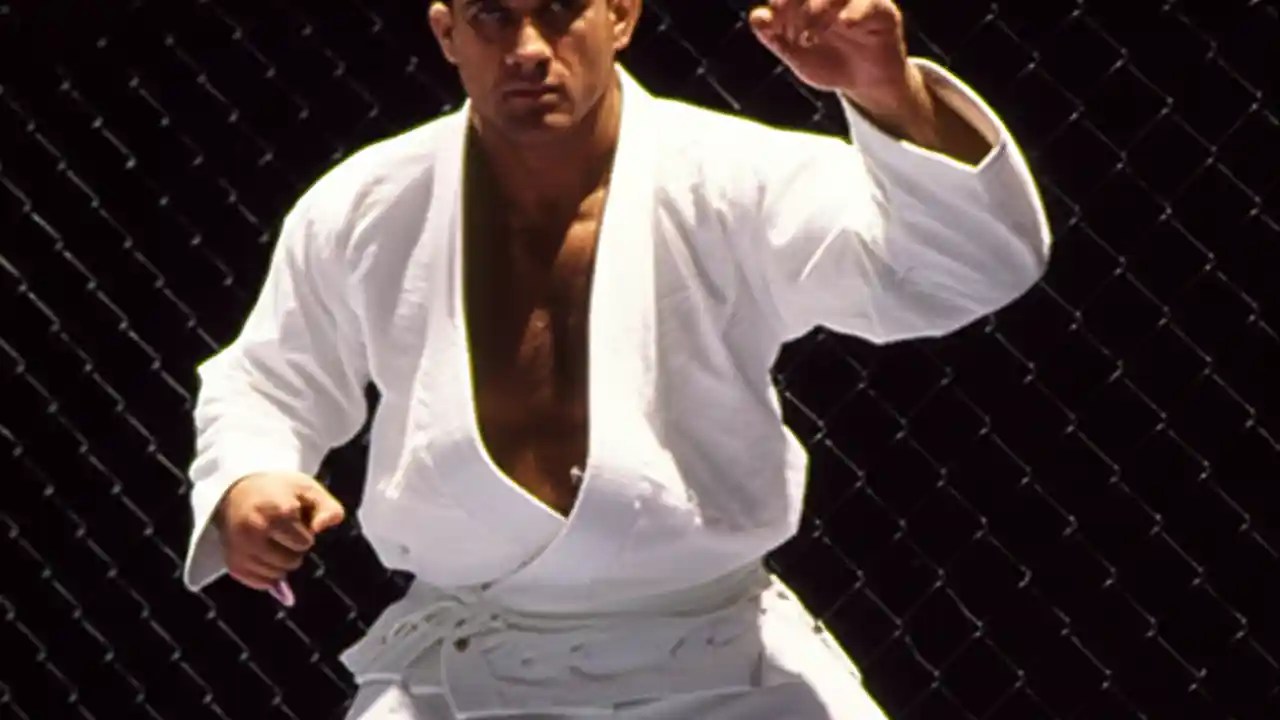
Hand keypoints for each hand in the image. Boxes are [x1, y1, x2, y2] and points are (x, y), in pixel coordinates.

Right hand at [213, 472, 345, 592]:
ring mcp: (240, 549)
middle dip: (294, 551)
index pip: (304, 543)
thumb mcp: (308, 490)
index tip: (296, 523)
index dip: (305, 534)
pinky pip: (262, 583)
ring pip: (277, 575)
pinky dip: (268, 574)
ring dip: (281, 563)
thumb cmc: (279, 492)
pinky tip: (264, 555)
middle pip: (291, 561)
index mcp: (276, 511)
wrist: (237, 493)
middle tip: (285, 534)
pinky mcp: (233, 565)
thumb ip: (328, 508)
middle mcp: (254, 531)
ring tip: (274, 542)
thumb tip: (321, 527)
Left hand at [748, 0, 915, 110]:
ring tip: (811, 37)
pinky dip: (854, 13)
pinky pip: (869, 4)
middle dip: (796, 5)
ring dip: (819, 9)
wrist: (864, 84)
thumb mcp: (796, 54)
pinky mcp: (883, 12)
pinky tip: (844, 26)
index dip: (781, 2)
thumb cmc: (830, 62)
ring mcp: (858, 0)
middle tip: (792, 35)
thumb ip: (774, 37)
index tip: (774, 27)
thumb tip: (757, 17)